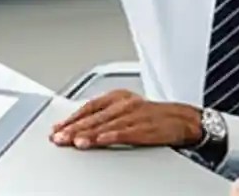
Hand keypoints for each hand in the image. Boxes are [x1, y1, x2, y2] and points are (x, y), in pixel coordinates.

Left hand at [49, 89, 201, 148]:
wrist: (181, 118)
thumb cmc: (151, 115)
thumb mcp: (125, 108)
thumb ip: (103, 115)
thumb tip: (78, 126)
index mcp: (117, 97)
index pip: (88, 107)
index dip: (71, 118)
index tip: (57, 128)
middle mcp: (124, 104)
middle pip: (94, 117)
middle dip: (74, 129)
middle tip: (59, 138)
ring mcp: (135, 115)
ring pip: (106, 125)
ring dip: (89, 134)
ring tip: (75, 141)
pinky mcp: (145, 128)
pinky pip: (126, 133)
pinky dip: (111, 136)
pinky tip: (100, 141)